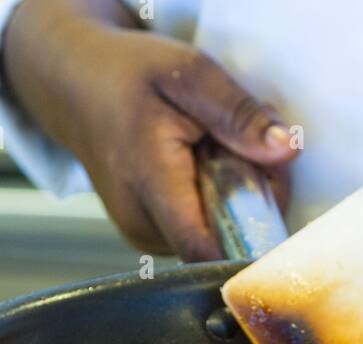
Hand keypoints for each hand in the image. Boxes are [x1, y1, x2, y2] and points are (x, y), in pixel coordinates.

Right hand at [1, 0, 298, 259]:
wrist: (75, 86)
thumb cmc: (126, 76)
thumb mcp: (188, 74)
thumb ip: (238, 114)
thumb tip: (287, 149)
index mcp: (150, 184)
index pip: (210, 250)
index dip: (257, 232)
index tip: (272, 186)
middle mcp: (143, 224)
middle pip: (225, 240)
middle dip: (253, 197)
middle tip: (243, 144)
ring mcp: (145, 235)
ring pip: (217, 236)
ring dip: (236, 196)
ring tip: (215, 150)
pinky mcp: (150, 236)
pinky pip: (203, 230)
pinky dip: (217, 200)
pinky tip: (202, 166)